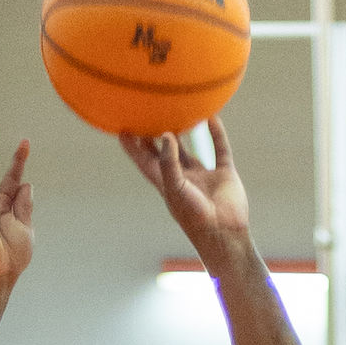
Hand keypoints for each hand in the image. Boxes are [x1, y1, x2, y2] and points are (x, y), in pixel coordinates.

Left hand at [119, 115, 249, 266]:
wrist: (223, 232)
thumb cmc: (194, 216)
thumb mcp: (174, 188)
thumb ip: (168, 162)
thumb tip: (166, 134)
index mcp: (166, 185)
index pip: (145, 162)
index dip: (133, 148)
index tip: (122, 130)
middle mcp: (183, 179)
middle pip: (165, 153)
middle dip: (155, 137)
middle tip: (146, 114)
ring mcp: (203, 176)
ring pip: (190, 149)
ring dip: (184, 134)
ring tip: (175, 111)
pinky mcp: (223, 174)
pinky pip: (219, 148)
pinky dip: (216, 133)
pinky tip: (211, 117)